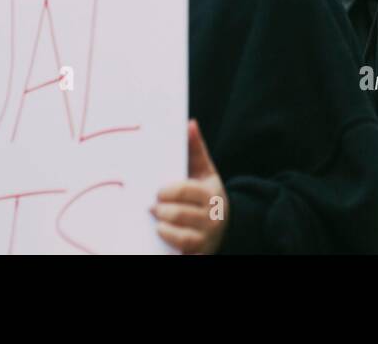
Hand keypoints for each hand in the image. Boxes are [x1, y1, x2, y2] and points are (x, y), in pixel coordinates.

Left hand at [152, 119, 227, 253]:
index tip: (158, 192)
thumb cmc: (207, 195)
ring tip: (156, 221)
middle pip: (179, 213)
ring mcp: (207, 238)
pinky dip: (171, 243)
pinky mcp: (201, 253)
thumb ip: (196, 150)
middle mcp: (212, 217)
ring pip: (180, 236)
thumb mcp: (205, 173)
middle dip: (161, 210)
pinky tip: (162, 235)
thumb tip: (189, 123)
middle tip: (151, 207)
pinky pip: (183, 252)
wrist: (226, 226)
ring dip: (163, 227)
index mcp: (211, 194)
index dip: (167, 191)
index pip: (186, 190)